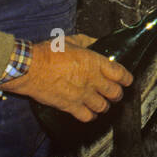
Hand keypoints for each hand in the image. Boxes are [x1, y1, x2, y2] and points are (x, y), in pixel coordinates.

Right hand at [1, 39, 132, 121]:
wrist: (30, 68)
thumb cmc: (48, 52)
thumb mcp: (71, 40)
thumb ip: (87, 42)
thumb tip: (95, 42)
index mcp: (95, 62)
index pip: (120, 73)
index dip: (126, 78)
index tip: (126, 80)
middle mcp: (93, 80)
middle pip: (115, 93)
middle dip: (117, 94)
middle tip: (115, 93)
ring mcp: (83, 94)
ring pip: (104, 106)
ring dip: (105, 105)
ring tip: (102, 103)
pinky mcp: (71, 106)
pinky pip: (88, 116)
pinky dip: (90, 116)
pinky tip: (89, 113)